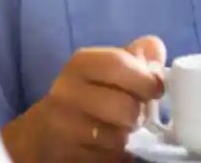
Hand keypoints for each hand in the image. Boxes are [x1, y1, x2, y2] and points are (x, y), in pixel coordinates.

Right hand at [3, 36, 165, 162]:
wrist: (44, 133)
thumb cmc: (83, 95)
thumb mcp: (103, 69)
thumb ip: (133, 57)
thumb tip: (156, 49)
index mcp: (80, 65)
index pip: (118, 64)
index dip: (144, 78)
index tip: (155, 90)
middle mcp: (67, 94)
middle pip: (125, 107)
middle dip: (137, 114)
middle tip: (134, 115)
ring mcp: (64, 128)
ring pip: (118, 138)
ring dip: (126, 137)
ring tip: (117, 130)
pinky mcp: (69, 156)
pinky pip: (108, 159)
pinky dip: (114, 156)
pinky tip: (105, 146)